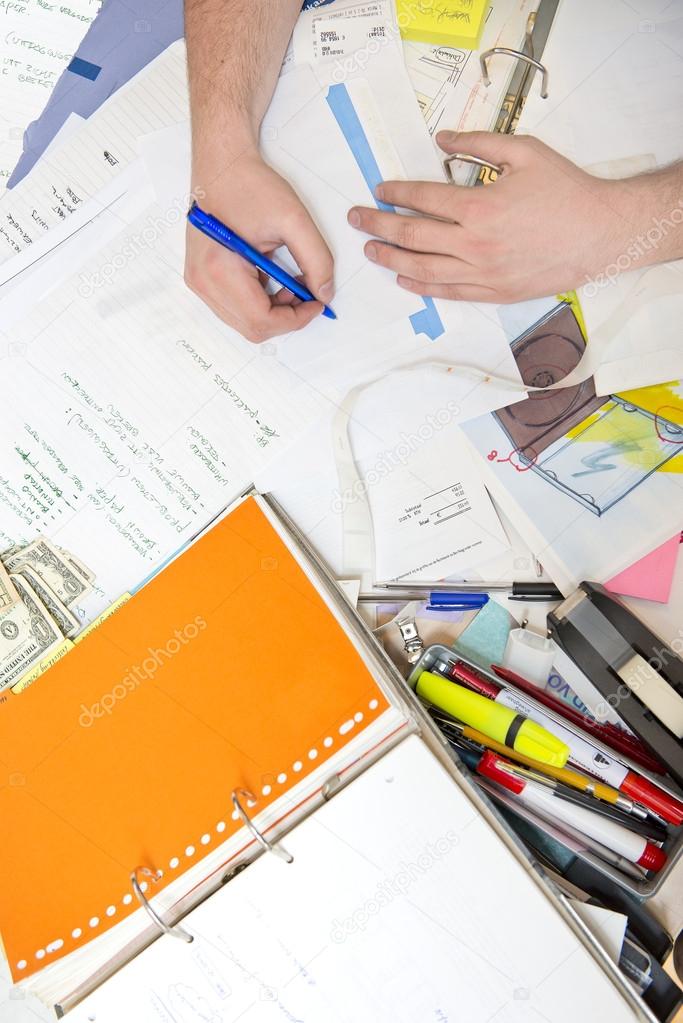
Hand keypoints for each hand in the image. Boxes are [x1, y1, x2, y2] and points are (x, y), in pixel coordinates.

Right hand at [185, 149, 333, 341]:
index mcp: (219, 269)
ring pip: (244, 321)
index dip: (295, 319)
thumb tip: (324, 294)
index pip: (261, 321)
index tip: (316, 302)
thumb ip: (317, 260)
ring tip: (289, 279)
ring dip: (273, 310)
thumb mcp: (294, 219)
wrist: (222, 163)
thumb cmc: (249, 184)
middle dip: (286, 316)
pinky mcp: (202, 278)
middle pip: (252, 327)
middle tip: (306, 291)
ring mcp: (199, 282)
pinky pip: (236, 308)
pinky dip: (260, 301)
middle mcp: (202, 282)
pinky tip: (271, 276)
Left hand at [347, 131, 641, 303]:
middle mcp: (474, 245)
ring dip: (391, 259)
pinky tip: (404, 278)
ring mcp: (482, 274)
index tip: (379, 189)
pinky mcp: (493, 293)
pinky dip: (421, 286)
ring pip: (423, 269)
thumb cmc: (565, 192)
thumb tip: (442, 138)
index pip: (423, 199)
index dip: (396, 192)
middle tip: (356, 219)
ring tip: (370, 251)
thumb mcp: (525, 152)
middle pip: (412, 236)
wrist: (600, 235)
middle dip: (378, 226)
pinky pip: (447, 292)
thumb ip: (479, 143)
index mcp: (479, 207)